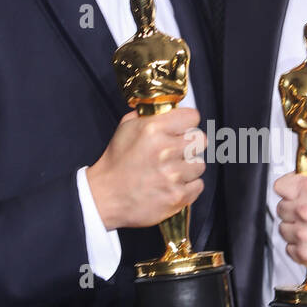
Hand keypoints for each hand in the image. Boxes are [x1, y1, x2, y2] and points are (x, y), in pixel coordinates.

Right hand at [86, 108, 205, 229]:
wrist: (105, 197)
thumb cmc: (116, 163)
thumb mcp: (126, 128)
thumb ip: (149, 116)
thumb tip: (170, 109)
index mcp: (153, 130)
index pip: (192, 117)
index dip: (187, 123)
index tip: (182, 129)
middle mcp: (165, 151)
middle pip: (201, 140)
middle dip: (190, 145)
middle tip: (177, 152)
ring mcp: (172, 175)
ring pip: (200, 164)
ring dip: (188, 168)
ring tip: (170, 171)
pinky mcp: (177, 196)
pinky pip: (198, 185)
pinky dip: (188, 186)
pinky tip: (172, 185)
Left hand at [274, 162, 306, 274]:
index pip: (280, 186)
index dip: (289, 188)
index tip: (294, 192)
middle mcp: (304, 211)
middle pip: (281, 207)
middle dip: (293, 207)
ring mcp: (303, 234)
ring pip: (284, 228)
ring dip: (295, 227)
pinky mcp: (305, 253)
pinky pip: (289, 248)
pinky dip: (299, 245)